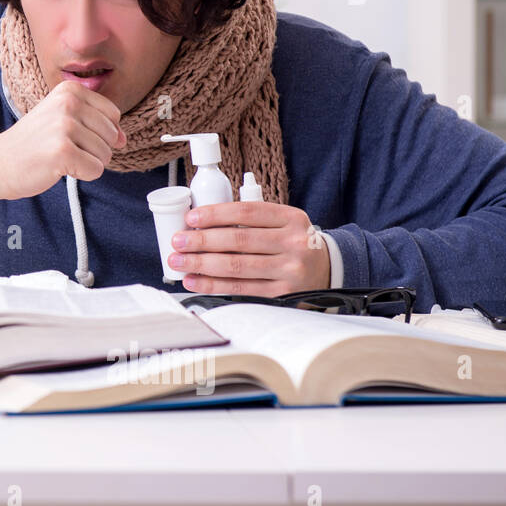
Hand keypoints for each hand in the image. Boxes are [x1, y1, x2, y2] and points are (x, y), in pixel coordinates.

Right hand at [0, 80, 125, 200]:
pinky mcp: (63, 151)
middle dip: (93, 150)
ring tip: (58, 157)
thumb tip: (122, 139)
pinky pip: (95, 170)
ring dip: (85, 163)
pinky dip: (81, 175)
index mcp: (70, 91)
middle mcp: (68, 104)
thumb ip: (94, 123)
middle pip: (111, 136)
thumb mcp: (59, 118)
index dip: (99, 133)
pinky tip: (58, 168)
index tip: (71, 135)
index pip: (113, 115)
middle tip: (62, 148)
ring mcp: (65, 127)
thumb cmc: (30, 144)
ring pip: (106, 155)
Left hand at [167, 201, 330, 295]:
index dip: (215, 214)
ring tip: (179, 261)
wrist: (327, 270)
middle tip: (178, 241)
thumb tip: (199, 225)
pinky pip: (241, 288)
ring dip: (201, 264)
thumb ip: (249, 220)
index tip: (191, 218)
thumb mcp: (282, 223)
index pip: (247, 212)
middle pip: (238, 240)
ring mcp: (290, 270)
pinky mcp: (282, 294)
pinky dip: (213, 284)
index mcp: (291, 218)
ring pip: (236, 266)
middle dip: (201, 241)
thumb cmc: (292, 243)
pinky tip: (195, 280)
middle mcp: (294, 243)